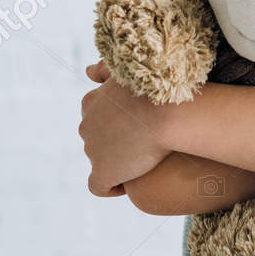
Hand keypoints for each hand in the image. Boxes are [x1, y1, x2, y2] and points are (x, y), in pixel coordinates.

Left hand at [78, 57, 172, 195]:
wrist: (168, 112)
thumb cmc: (155, 88)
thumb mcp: (126, 72)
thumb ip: (105, 69)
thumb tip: (87, 71)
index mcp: (90, 101)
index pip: (96, 117)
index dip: (114, 123)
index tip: (134, 126)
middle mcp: (85, 126)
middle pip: (97, 138)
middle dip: (114, 141)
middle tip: (143, 142)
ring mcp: (92, 150)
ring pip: (99, 159)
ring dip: (116, 160)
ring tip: (143, 161)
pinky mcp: (103, 171)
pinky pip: (99, 186)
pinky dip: (112, 186)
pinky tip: (130, 183)